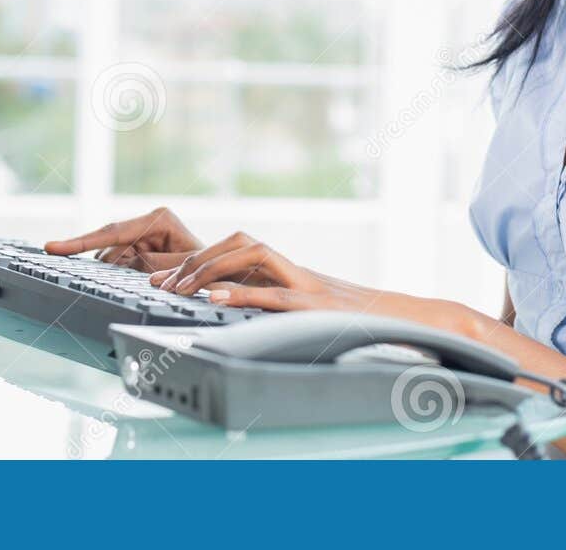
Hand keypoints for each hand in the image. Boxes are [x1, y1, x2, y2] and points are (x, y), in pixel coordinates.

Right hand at [43, 206, 201, 271]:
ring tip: (148, 281)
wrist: (224, 275)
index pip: (112, 232)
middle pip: (109, 248)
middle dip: (109, 267)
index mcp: (158, 220)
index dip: (80, 242)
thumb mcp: (185, 267)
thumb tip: (130, 265)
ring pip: (110, 260)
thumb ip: (155, 265)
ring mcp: (142, 238)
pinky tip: (137, 281)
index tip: (53, 248)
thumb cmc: (210, 268)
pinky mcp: (139, 251)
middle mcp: (147, 224)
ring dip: (118, 275)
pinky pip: (118, 266)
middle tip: (118, 278)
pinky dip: (121, 277)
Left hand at [150, 231, 476, 334]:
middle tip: (160, 282)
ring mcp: (306, 282)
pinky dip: (243, 294)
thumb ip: (274, 304)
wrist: (406, 321)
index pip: (236, 249)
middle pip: (238, 242)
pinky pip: (275, 293)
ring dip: (212, 266)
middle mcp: (294, 269)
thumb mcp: (306, 312)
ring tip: (181, 286)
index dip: (197, 256)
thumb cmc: (355, 323)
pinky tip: (216, 300)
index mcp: (288, 271)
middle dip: (194, 257)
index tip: (160, 274)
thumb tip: (227, 308)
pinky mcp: (316, 303)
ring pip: (252, 254)